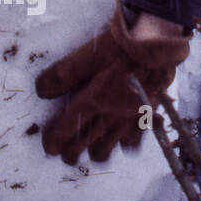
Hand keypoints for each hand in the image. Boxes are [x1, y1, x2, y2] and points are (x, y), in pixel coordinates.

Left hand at [34, 0, 190, 165]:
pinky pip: (133, 141)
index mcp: (92, 100)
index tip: (49, 148)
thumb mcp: (86, 55)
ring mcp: (128, 119)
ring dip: (96, 152)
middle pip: (85, 144)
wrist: (158, 46)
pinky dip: (124, 145)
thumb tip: (41, 90)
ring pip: (108, 148)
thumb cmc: (121, 47)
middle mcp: (109, 115)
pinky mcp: (145, 116)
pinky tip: (119, 141)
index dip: (55, 140)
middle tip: (64, 155)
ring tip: (90, 152)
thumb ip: (63, 73)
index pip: (68, 128)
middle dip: (72, 153)